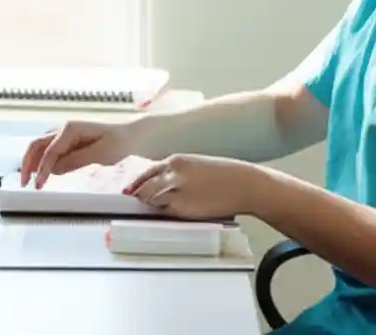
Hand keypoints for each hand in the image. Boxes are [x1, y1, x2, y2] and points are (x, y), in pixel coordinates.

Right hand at [19, 121, 133, 187]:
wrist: (135, 135)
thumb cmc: (121, 143)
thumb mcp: (100, 154)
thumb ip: (75, 161)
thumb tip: (54, 169)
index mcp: (70, 128)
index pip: (49, 152)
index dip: (41, 170)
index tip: (37, 186)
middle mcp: (64, 128)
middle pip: (36, 145)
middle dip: (27, 164)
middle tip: (24, 184)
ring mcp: (65, 133)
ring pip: (40, 146)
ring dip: (32, 162)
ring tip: (29, 180)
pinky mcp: (70, 141)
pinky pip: (50, 150)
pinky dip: (42, 161)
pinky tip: (42, 173)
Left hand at [125, 154, 263, 220]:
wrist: (245, 184)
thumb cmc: (225, 175)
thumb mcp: (196, 165)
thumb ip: (176, 172)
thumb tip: (159, 183)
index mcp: (175, 161)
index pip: (146, 173)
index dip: (136, 183)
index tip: (129, 190)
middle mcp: (173, 175)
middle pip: (144, 188)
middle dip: (139, 196)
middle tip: (134, 203)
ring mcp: (177, 192)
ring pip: (152, 201)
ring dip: (150, 206)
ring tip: (151, 210)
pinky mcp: (184, 209)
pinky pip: (166, 213)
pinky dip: (164, 214)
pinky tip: (168, 214)